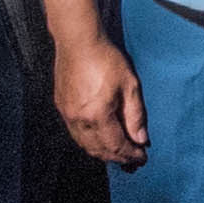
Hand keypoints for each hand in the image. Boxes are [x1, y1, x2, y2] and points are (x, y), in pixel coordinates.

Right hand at [50, 26, 149, 169]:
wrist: (78, 42)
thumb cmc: (105, 59)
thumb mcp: (130, 85)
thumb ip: (136, 116)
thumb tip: (141, 139)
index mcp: (98, 115)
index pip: (116, 146)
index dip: (130, 155)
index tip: (141, 159)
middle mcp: (79, 120)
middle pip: (99, 150)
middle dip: (117, 158)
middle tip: (132, 160)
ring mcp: (68, 115)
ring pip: (85, 145)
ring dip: (102, 153)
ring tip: (118, 153)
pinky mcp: (62, 108)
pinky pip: (76, 134)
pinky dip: (89, 142)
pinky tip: (100, 139)